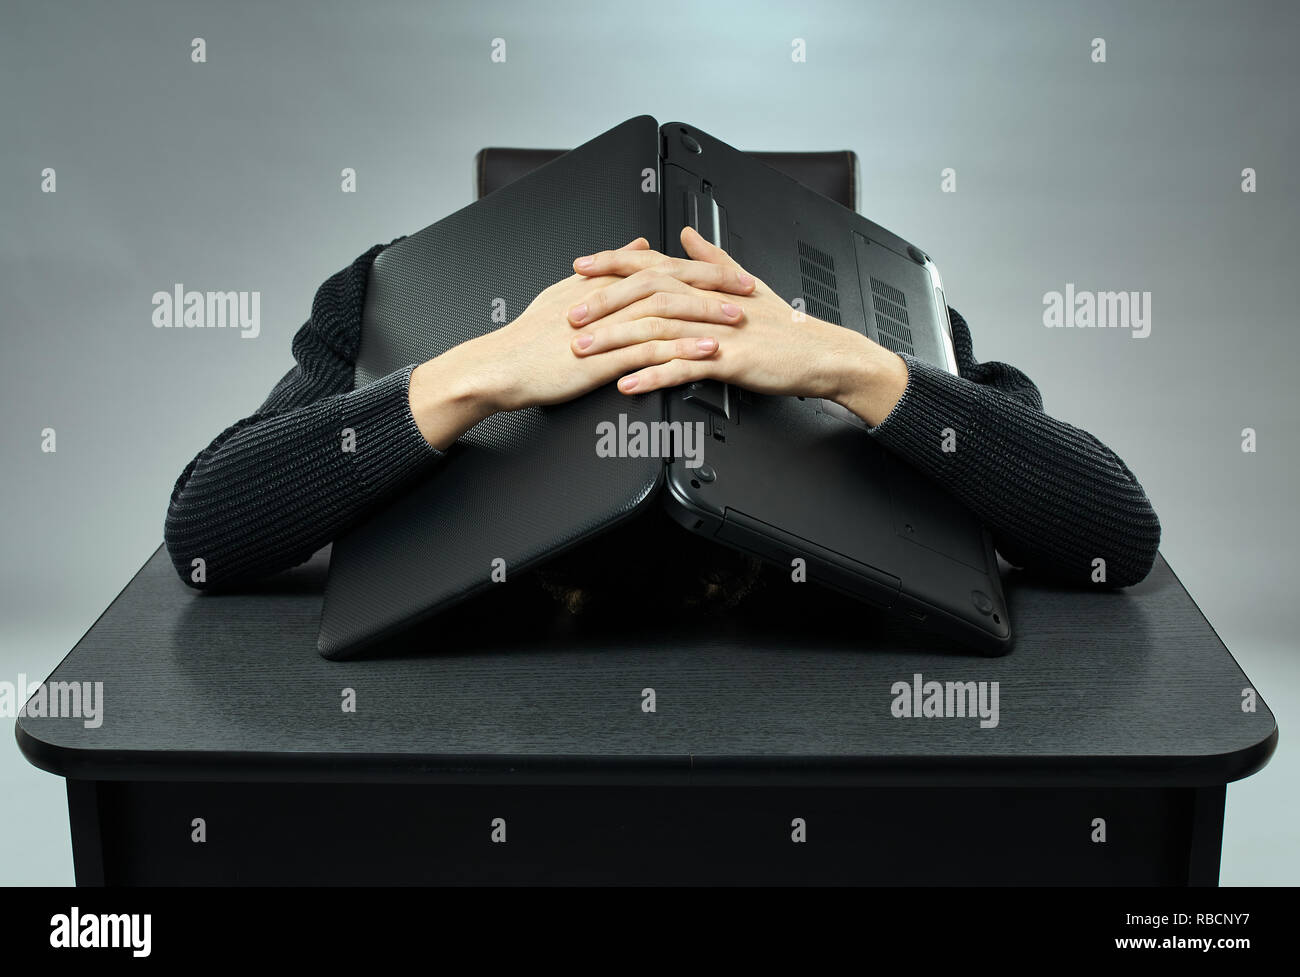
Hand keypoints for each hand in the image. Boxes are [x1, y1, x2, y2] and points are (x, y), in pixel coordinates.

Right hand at [407, 237, 737, 447]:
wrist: (502, 367)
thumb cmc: (529, 339)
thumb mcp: (568, 292)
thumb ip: (606, 269)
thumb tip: (638, 245)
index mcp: (603, 283)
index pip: (660, 267)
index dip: (700, 268)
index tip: (730, 272)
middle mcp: (609, 300)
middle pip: (671, 284)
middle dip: (714, 285)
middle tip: (747, 288)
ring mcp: (607, 328)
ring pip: (667, 313)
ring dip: (706, 315)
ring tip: (737, 319)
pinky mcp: (604, 357)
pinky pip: (651, 349)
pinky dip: (682, 347)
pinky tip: (706, 351)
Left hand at [569, 227, 909, 424]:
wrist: (820, 354)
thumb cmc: (784, 326)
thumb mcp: (745, 284)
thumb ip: (711, 258)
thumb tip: (686, 233)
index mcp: (707, 282)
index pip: (652, 264)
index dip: (613, 264)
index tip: (581, 267)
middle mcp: (708, 301)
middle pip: (646, 294)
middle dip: (603, 303)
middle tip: (570, 316)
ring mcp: (717, 329)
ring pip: (657, 329)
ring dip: (616, 341)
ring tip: (585, 353)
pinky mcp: (729, 359)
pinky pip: (682, 367)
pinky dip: (651, 375)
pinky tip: (626, 384)